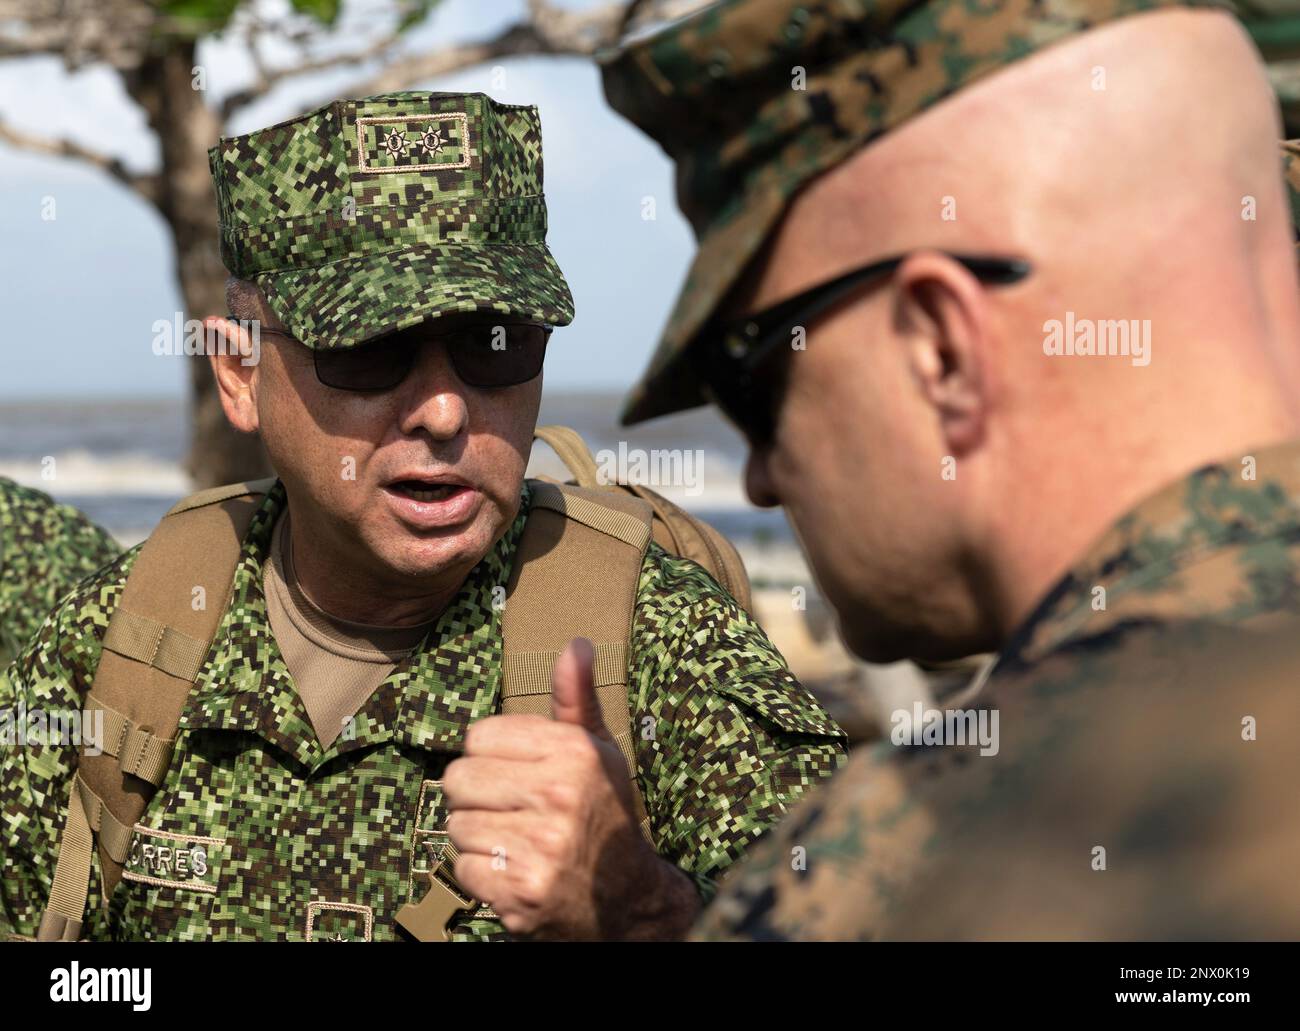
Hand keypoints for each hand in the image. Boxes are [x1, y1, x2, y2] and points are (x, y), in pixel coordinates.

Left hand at [444, 637, 685, 937]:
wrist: (629, 897)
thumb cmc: (604, 814)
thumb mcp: (599, 751)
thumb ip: (577, 699)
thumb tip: (576, 644)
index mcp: (573, 752)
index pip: (479, 736)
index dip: (490, 756)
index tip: (515, 773)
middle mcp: (559, 794)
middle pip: (458, 779)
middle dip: (475, 797)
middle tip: (508, 810)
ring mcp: (541, 845)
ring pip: (457, 825)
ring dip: (477, 837)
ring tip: (512, 840)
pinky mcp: (522, 890)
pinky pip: (463, 868)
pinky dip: (482, 874)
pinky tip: (512, 870)